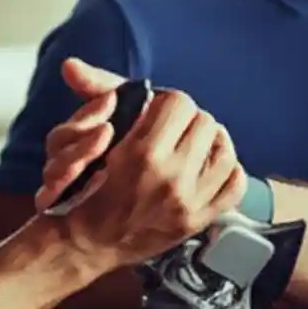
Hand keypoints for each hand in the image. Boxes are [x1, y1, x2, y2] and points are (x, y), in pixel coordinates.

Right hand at [41, 59, 247, 270]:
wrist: (85, 244)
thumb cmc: (81, 189)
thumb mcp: (81, 137)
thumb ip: (91, 95)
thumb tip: (72, 65)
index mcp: (142, 153)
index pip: (179, 102)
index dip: (167, 103)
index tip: (157, 113)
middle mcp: (170, 178)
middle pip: (205, 121)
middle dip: (187, 121)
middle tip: (171, 131)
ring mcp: (189, 202)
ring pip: (225, 149)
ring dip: (209, 143)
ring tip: (191, 146)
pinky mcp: (199, 220)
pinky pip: (235, 184)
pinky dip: (227, 171)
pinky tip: (207, 167)